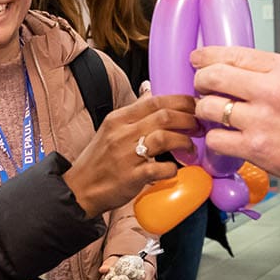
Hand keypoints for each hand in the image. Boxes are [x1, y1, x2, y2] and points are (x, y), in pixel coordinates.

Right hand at [62, 95, 197, 217]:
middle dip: (188, 120)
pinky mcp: (131, 177)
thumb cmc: (99, 160)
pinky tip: (174, 170)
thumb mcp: (111, 129)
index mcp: (118, 119)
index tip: (195, 106)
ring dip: (184, 142)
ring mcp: (126, 155)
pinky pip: (160, 168)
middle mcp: (122, 134)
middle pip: (164, 116)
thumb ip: (134, 111)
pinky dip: (172, 169)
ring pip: (164, 138)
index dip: (180, 101)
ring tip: (190, 149)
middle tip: (199, 127)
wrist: (80, 189)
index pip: (155, 101)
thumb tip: (150, 90)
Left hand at [191, 46, 279, 193]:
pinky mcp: (255, 148)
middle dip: (200, 81)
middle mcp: (270, 90)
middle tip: (203, 88)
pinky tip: (225, 138)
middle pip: (212, 76)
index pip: (232, 54)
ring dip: (205, 111)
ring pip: (208, 107)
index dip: (207, 56)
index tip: (198, 59)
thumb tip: (235, 71)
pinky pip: (215, 139)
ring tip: (214, 116)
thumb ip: (269, 74)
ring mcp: (260, 120)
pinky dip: (215, 139)